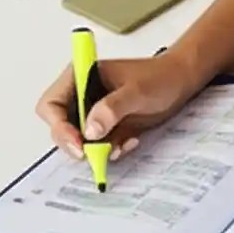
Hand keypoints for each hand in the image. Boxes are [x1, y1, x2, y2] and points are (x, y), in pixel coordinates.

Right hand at [35, 49, 210, 161]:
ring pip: (80, 141)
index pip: (52, 105)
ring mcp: (94, 113)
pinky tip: (130, 142)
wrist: (181, 82)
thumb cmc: (160, 76)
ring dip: (96, 150)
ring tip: (122, 145)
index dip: (59, 127)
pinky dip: (112, 151)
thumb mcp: (137, 91)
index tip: (78, 143)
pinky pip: (100, 147)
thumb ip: (112, 108)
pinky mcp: (108, 128)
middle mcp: (82, 96)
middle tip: (96, 156)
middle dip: (76, 144)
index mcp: (80, 77)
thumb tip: (90, 130)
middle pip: (61, 127)